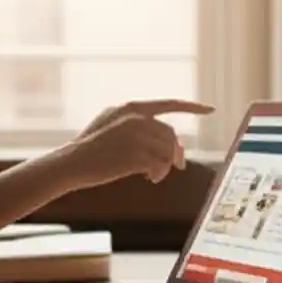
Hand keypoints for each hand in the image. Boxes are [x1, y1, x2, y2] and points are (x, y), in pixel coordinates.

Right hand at [63, 100, 214, 187]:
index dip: (192, 107)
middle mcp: (136, 117)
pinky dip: (159, 174)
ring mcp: (136, 135)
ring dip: (166, 166)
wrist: (71, 162)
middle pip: (171, 134)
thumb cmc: (90, 149)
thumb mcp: (111, 124)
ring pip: (168, 150)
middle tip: (179, 166)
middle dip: (177, 152)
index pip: (169, 104)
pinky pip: (161, 165)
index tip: (210, 109)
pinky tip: (149, 179)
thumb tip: (171, 144)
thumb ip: (137, 126)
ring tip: (154, 175)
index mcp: (131, 107)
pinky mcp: (136, 153)